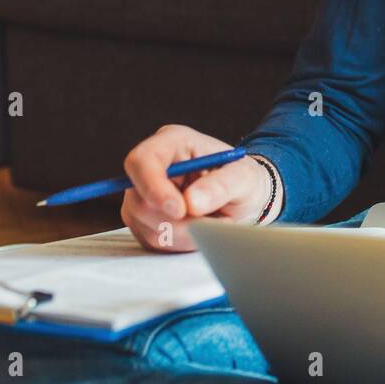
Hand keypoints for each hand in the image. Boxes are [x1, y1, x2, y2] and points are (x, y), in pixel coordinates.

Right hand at [120, 124, 281, 252]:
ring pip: (143, 223)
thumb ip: (221, 185)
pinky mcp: (146, 219)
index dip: (153, 187)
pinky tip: (200, 229)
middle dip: (174, 219)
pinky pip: (152, 238)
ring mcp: (145, 193)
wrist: (245, 198)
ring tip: (211, 221)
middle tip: (208, 221)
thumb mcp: (245, 177)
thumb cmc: (244, 179)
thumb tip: (191, 202)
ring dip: (180, 232)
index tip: (179, 210)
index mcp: (172, 142)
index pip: (142, 161)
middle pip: (138, 198)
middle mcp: (153, 166)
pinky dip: (179, 241)